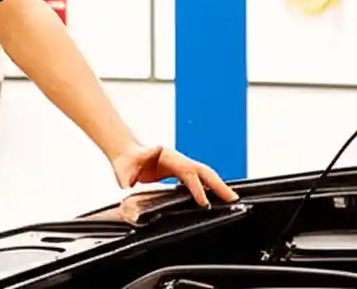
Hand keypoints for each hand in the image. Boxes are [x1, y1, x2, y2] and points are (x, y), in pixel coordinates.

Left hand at [110, 144, 239, 206]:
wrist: (125, 152)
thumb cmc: (125, 160)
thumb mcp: (123, 167)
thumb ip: (127, 175)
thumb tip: (130, 182)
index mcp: (166, 156)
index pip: (187, 172)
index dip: (196, 187)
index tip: (204, 202)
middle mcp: (177, 159)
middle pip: (203, 170)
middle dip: (218, 184)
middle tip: (232, 198)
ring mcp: (180, 164)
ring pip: (204, 174)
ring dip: (218, 185)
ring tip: (231, 199)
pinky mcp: (179, 171)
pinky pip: (198, 178)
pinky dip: (210, 186)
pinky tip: (216, 196)